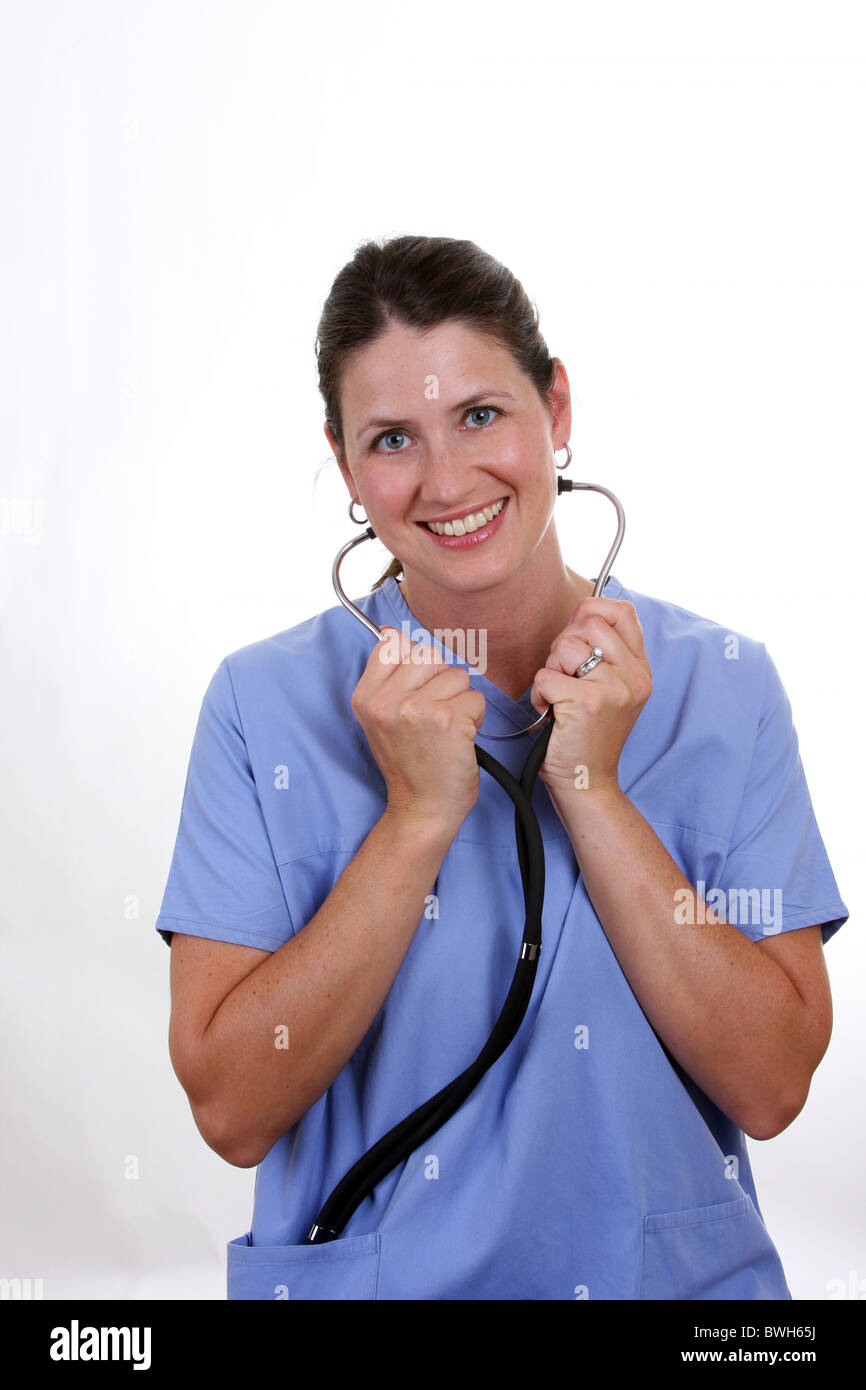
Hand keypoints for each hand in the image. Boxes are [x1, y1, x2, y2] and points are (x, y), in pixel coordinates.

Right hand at [351, 626, 486, 830]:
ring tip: (446, 729)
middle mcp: (386, 701)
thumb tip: (389, 630)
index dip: (414, 661)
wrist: (422, 809)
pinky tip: (459, 739)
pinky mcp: (447, 721)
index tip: (416, 688)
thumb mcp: (381, 718)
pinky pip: (475, 697)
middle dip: (441, 680)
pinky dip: (475, 717)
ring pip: (456, 674)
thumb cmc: (409, 763)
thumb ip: (387, 676)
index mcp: (366, 697)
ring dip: (460, 700)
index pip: (393, 642)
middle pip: (428, 653)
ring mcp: (416, 710)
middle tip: (434, 714)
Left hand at [529, 597, 651, 804]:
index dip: (592, 611)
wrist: (587, 782)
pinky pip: (545, 675)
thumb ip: (601, 651)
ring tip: (558, 697)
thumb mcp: (609, 689)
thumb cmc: (588, 735)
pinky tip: (549, 713)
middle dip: (564, 646)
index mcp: (640, 670)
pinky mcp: (587, 702)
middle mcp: (633, 676)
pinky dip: (538, 694)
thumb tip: (578, 611)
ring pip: (565, 646)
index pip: (623, 612)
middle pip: (588, 623)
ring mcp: (613, 688)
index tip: (576, 634)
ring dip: (550, 670)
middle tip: (565, 678)